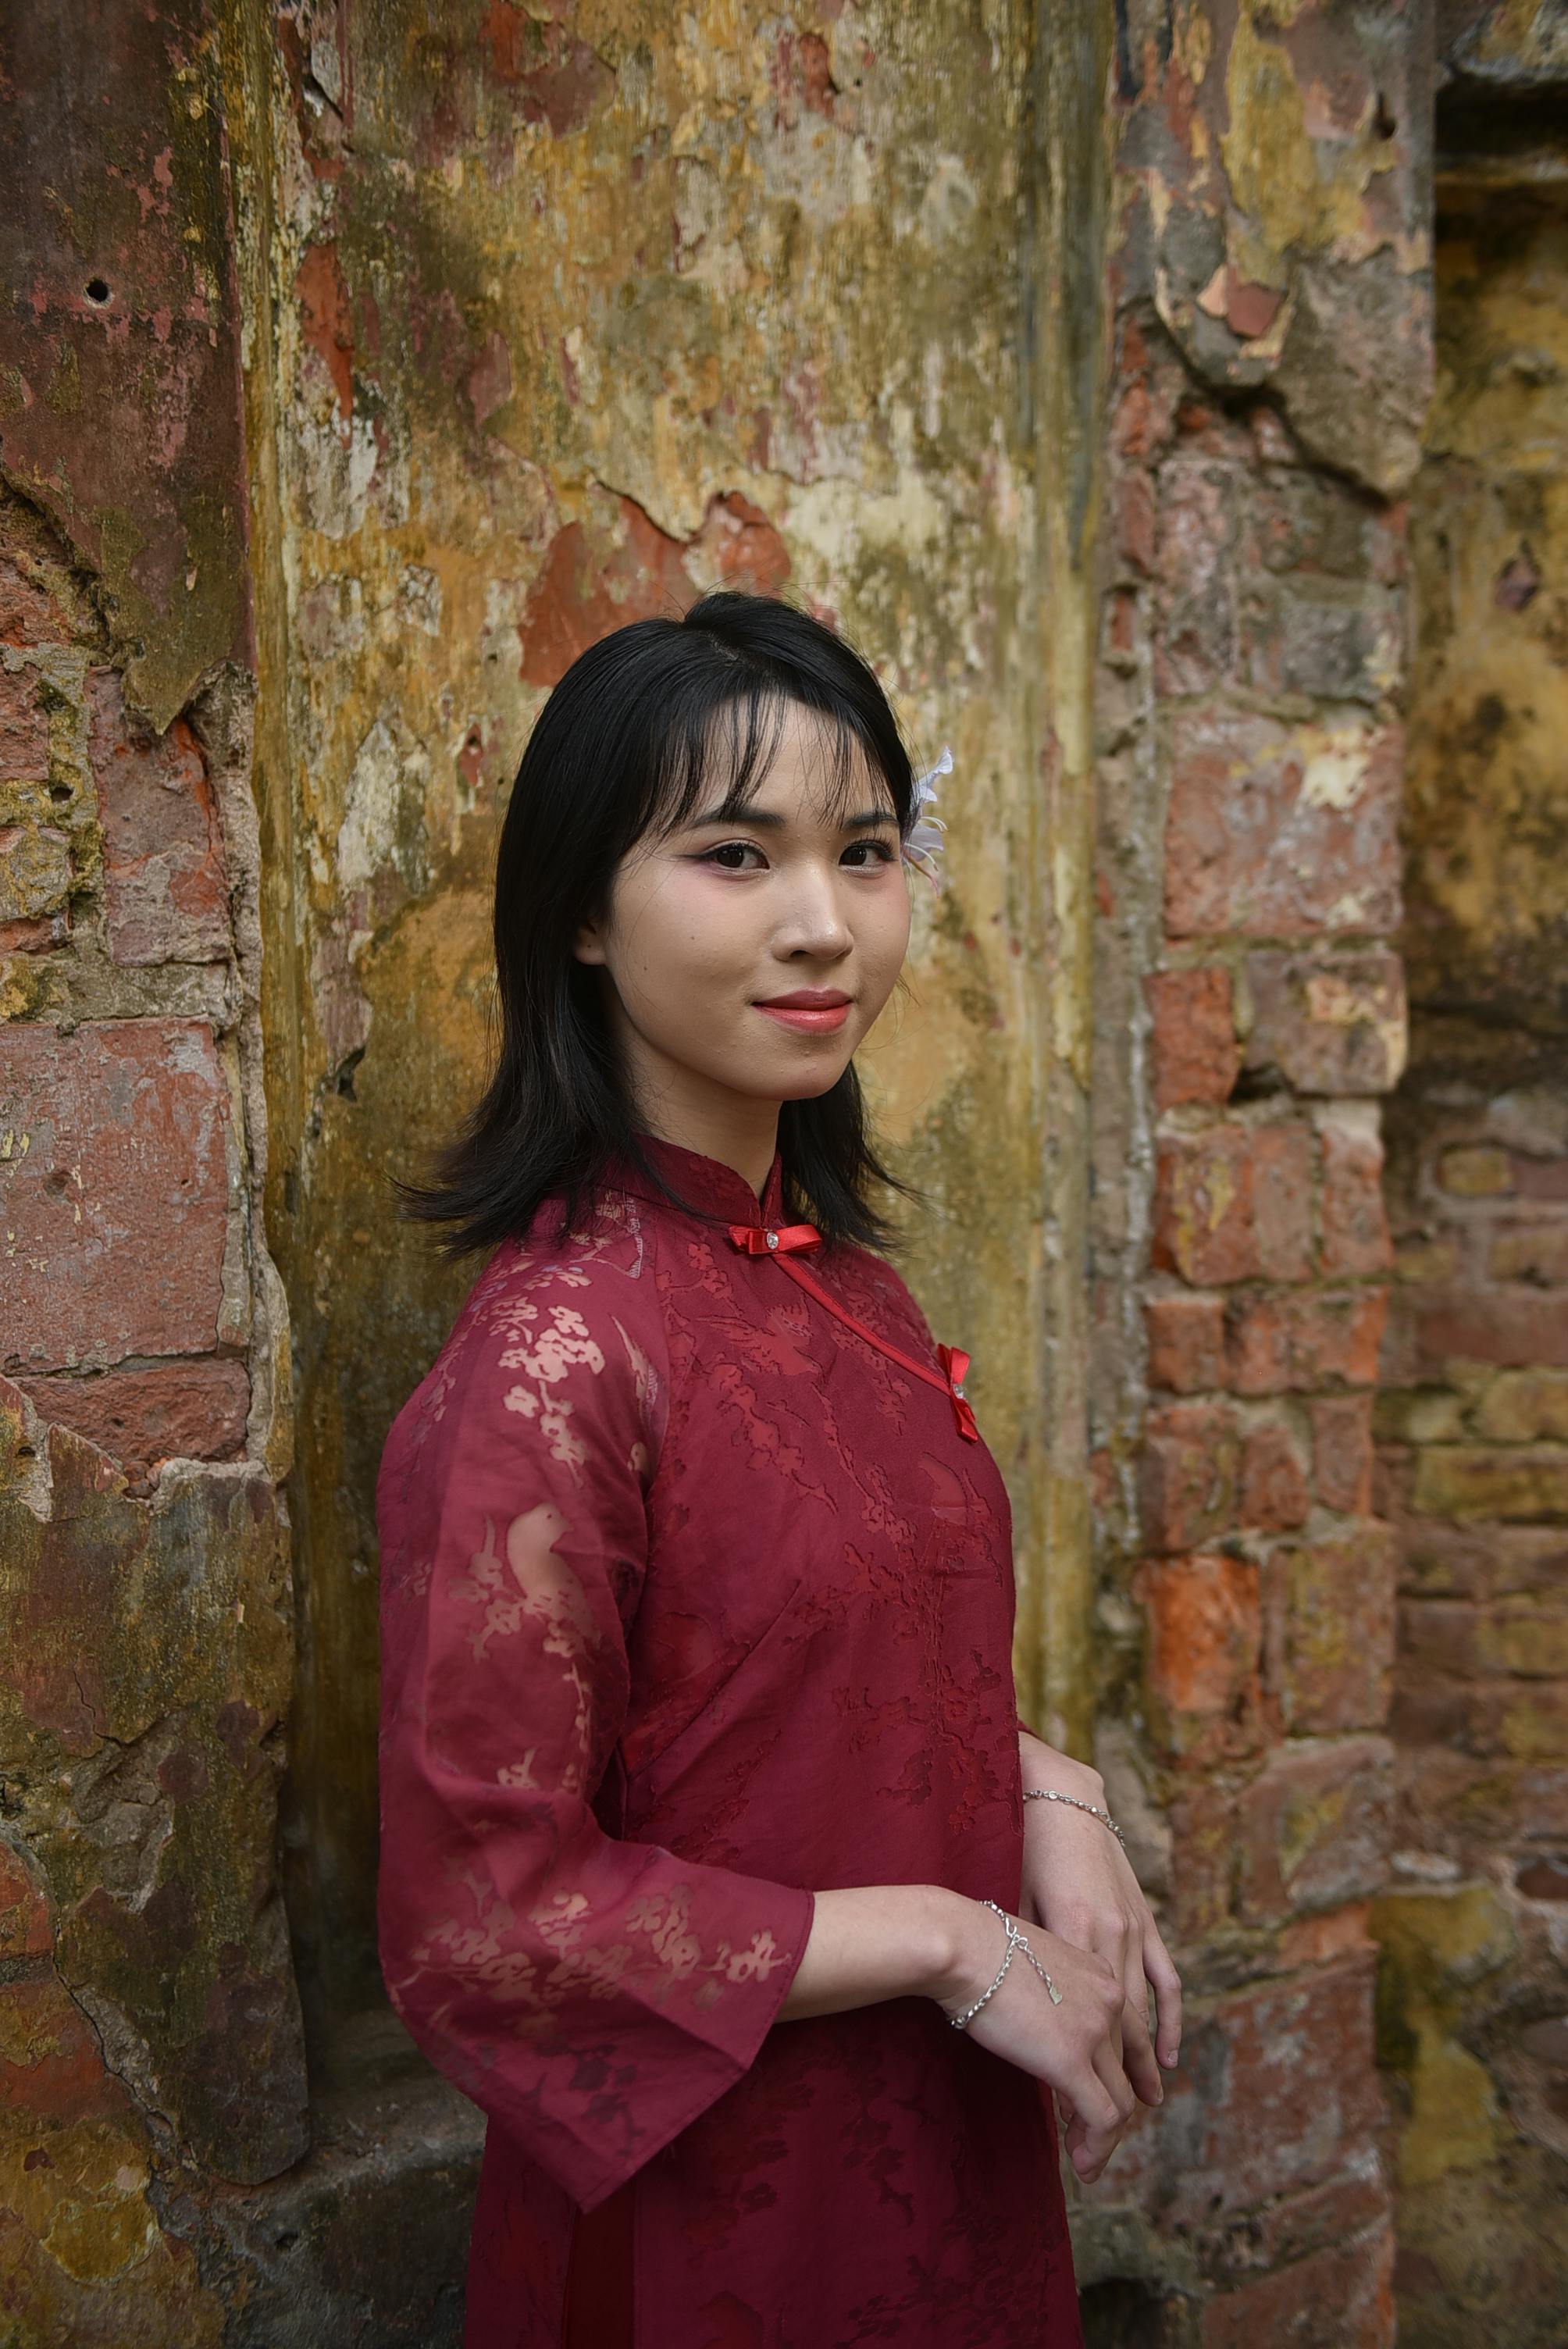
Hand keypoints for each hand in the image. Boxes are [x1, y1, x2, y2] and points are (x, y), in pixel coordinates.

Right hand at [933, 1899, 1135, 2183]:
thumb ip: (1050, 1991)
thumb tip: (1039, 2024)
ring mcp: (1095, 2030)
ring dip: (1104, 2138)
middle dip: (1113, 2112)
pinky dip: (1096, 2146)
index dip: (1119, 2073)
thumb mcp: (1032, 1963)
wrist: (963, 1946)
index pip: (1124, 2035)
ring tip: (1085, 2161)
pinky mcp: (1073, 2060)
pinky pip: (1102, 2117)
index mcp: (1100, 1973)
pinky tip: (1079, 2163)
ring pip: (1120, 2102)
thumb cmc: (976, 1948)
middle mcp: (1110, 2000)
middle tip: (1092, 2141)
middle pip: (1126, 2071)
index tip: (1103, 2098)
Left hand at [1017, 1752, 1182, 2123]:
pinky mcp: (1141, 1917)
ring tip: (1145, 2106)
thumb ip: (1028, 1959)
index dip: (1083, 2077)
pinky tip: (1167, 2055)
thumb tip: (1021, 2013)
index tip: (1075, 2124)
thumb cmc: (1017, 1850)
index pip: (1087, 2026)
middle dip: (1116, 2087)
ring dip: (1144, 2062)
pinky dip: (1169, 2018)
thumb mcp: (1012, 1907)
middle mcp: (1111, 1937)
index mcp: (1076, 1936)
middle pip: (1120, 2030)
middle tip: (1109, 2139)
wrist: (1055, 1796)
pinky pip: (1164, 1976)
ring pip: (1143, 2010)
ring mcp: (1132, 1928)